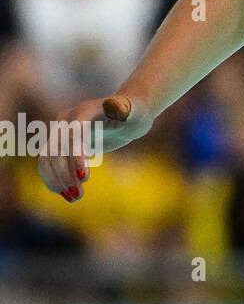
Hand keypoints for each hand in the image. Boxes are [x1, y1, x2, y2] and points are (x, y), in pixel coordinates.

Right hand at [37, 94, 154, 202]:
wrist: (128, 114)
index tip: (85, 177)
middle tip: (79, 196)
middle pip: (55, 150)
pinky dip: (55, 179)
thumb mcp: (133, 111)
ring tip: (75, 198)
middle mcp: (66, 121)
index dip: (75, 155)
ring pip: (48, 159)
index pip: (73, 135)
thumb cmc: (135, 111)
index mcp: (83, 111)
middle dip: (64, 174)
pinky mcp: (62, 145)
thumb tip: (113, 105)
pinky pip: (50, 163)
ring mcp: (61, 133)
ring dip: (56, 180)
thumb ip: (122, 108)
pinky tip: (67, 194)